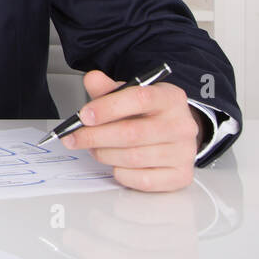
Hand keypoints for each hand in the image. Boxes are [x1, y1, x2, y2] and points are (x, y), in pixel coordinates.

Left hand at [62, 70, 199, 191]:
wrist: (173, 131)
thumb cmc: (147, 113)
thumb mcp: (128, 94)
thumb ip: (107, 87)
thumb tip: (92, 79)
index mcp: (170, 98)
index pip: (139, 98)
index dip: (107, 108)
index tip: (84, 116)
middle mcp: (182, 125)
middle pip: (132, 133)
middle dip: (95, 136)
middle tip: (74, 137)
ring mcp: (184, 152)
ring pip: (134, 158)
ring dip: (104, 154)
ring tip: (93, 148)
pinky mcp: (181, 175)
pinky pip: (144, 180)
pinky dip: (121, 173)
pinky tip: (114, 163)